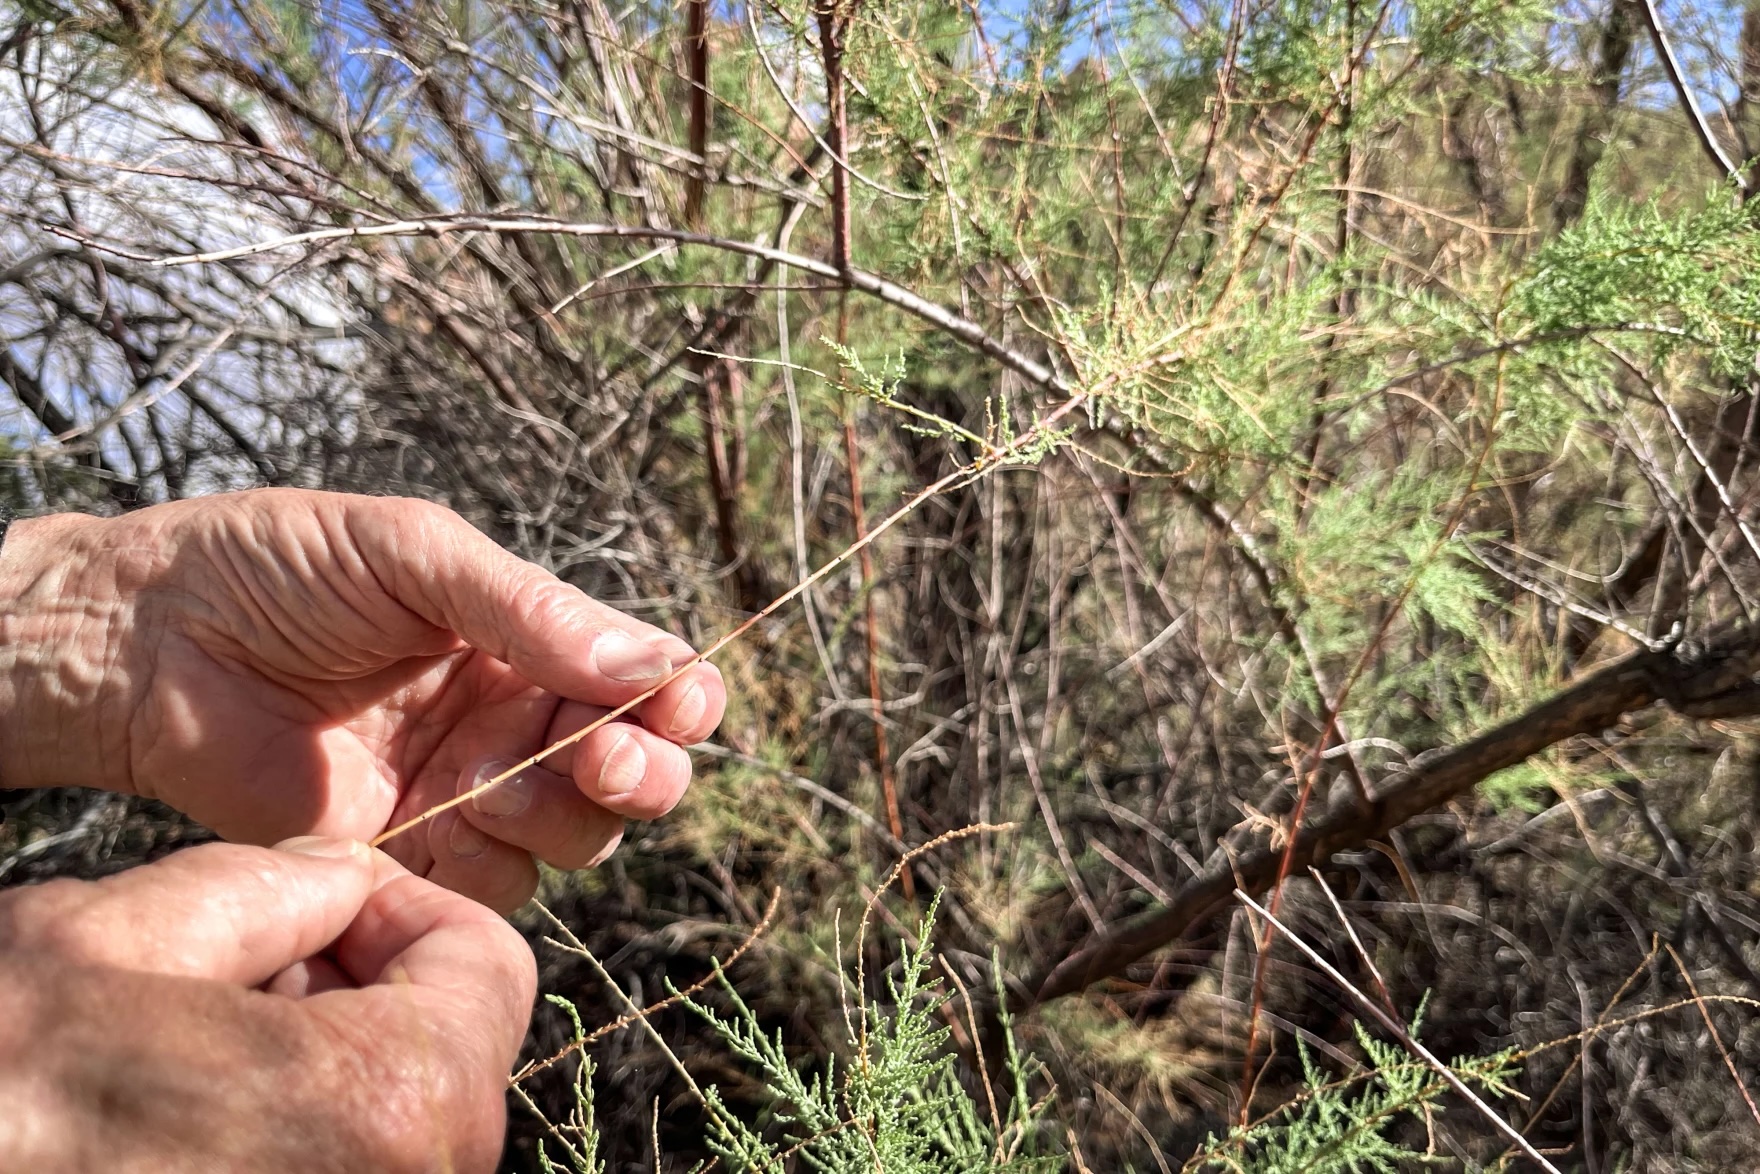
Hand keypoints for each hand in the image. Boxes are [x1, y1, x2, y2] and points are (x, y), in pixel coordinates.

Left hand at [0, 489, 726, 909]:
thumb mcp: (412, 553)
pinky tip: (439, 822)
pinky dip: (488, 866)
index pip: (646, 679)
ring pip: (578, 836)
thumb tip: (648, 663)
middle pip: (634, 771)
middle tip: (602, 757)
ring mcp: (468, 794)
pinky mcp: (412, 858)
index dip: (681, 698)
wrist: (143, 644)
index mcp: (528, 639)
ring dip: (558, 814)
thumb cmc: (275, 568)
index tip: (679, 705)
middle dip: (640, 771)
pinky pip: (495, 889)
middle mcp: (513, 720)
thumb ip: (529, 608)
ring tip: (483, 779)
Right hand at [0, 838, 534, 1171]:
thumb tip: (345, 879)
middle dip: (357, 989)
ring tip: (181, 1048)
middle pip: (446, 1051)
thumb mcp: (119, 935)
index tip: (325, 907)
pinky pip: (334, 1171)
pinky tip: (174, 1115)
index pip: (491, 967)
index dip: (406, 913)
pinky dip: (281, 1132)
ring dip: (314, 1063)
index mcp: (392, 1105)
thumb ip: (276, 886)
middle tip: (238, 971)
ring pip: (388, 1119)